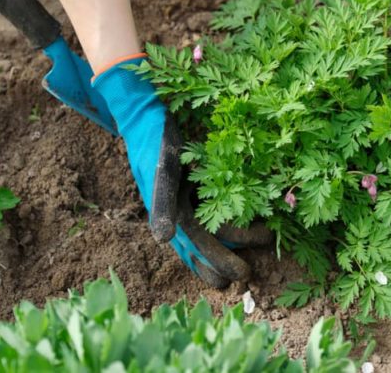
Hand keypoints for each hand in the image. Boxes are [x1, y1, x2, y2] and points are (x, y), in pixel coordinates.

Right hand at [91, 57, 270, 286]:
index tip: (241, 276)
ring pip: (200, 233)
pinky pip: (200, 213)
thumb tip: (163, 240)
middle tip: (248, 277)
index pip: (200, 245)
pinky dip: (215, 225)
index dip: (220, 261)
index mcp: (171, 212)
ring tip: (239, 264)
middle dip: (223, 261)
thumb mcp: (162, 168)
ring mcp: (178, 199)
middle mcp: (173, 210)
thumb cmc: (155, 139)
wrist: (142, 114)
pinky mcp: (183, 185)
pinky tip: (226, 228)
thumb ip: (162, 203)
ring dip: (220, 248)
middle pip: (201, 245)